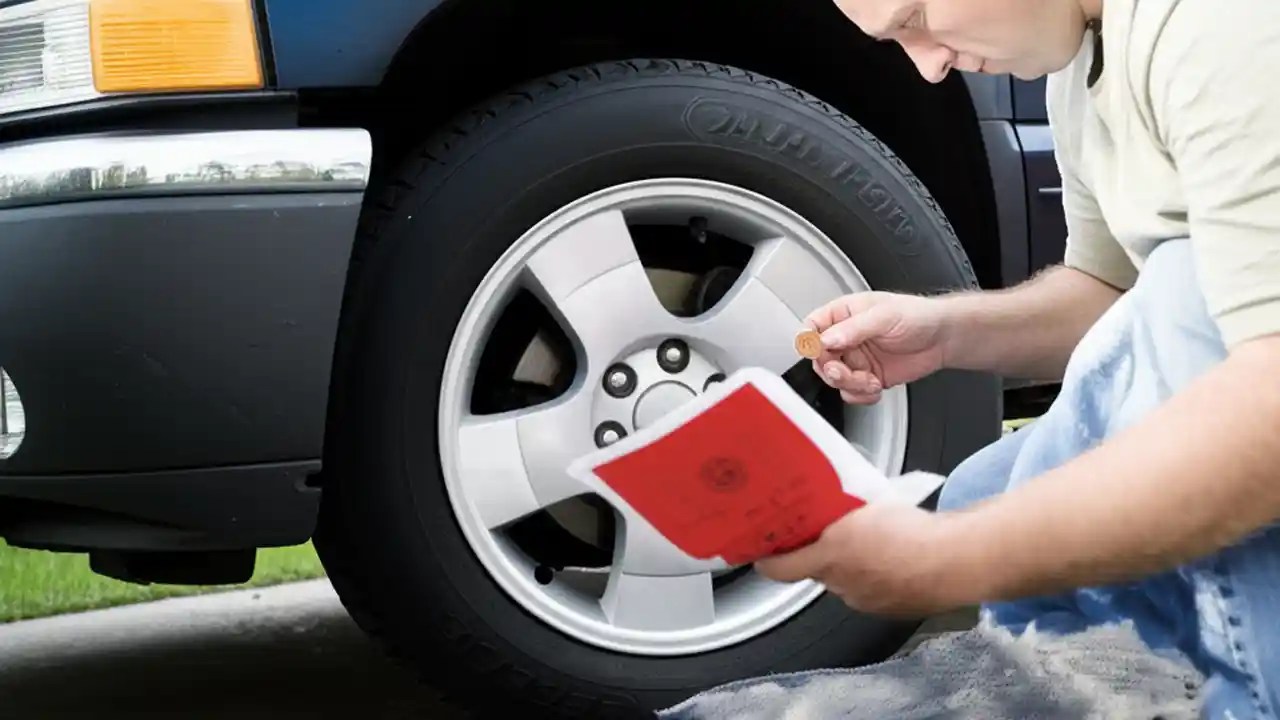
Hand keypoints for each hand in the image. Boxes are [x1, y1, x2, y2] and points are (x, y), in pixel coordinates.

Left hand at [754, 503, 968, 617]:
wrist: (954, 561)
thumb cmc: (912, 531)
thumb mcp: (867, 508)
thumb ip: (842, 514)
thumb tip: (832, 511)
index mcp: (828, 557)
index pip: (780, 569)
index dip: (767, 562)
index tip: (761, 555)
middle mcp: (841, 584)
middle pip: (817, 572)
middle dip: (820, 556)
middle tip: (830, 535)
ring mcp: (865, 601)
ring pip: (846, 582)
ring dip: (851, 568)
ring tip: (870, 546)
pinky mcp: (888, 610)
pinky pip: (872, 593)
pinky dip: (877, 579)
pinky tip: (894, 562)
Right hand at [804, 291, 949, 403]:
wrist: (943, 339)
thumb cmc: (918, 316)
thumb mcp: (884, 315)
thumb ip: (854, 328)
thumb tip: (827, 339)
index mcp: (843, 315)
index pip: (812, 328)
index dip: (811, 343)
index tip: (820, 352)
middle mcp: (845, 338)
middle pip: (820, 360)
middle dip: (833, 370)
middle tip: (846, 372)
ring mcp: (855, 359)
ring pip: (833, 380)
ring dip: (850, 385)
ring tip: (869, 380)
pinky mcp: (866, 378)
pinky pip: (850, 393)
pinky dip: (860, 396)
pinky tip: (875, 387)